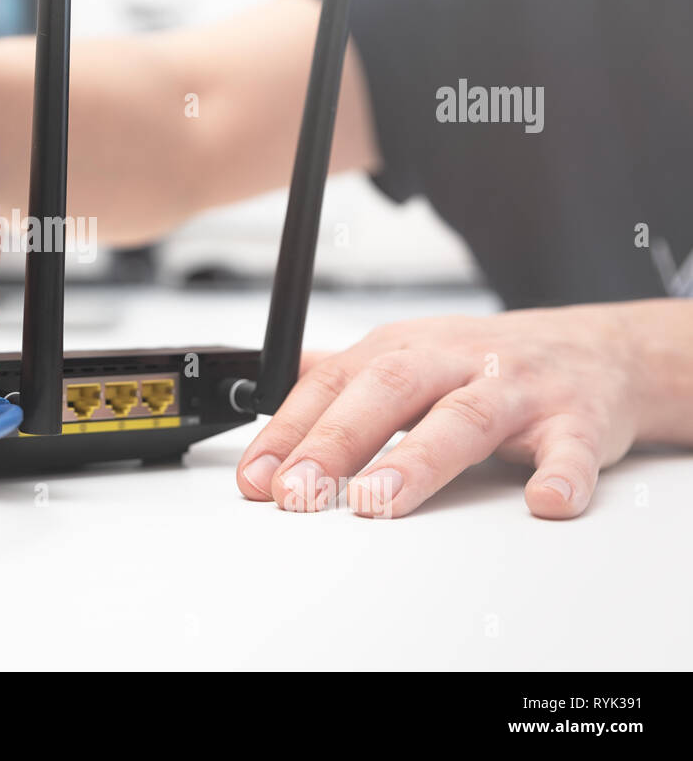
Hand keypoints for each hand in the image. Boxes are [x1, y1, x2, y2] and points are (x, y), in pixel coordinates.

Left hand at [235, 304, 652, 518]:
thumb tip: (261, 390)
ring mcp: (516, 388)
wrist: (595, 349)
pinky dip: (562, 474)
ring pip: (465, 418)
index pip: (332, 384)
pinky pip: (572, 447)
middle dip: (337, 443)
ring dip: (419, 460)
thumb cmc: (482, 361)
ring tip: (377, 502)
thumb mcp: (404, 354)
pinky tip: (544, 502)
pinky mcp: (579, 420)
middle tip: (298, 493)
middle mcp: (454, 361)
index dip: (289, 430)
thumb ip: (338, 377)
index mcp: (402, 349)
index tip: (256, 478)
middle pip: (388, 392)